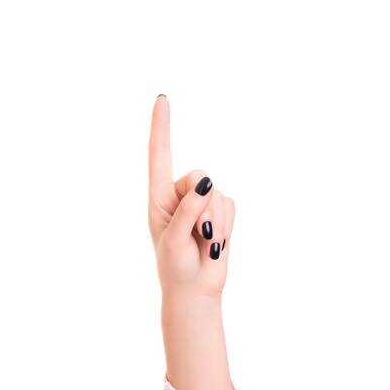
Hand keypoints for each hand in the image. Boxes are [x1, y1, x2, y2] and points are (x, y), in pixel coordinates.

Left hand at [147, 94, 234, 299]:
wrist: (196, 291)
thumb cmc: (175, 267)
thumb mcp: (174, 239)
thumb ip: (187, 209)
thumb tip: (207, 181)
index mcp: (158, 198)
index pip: (159, 156)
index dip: (161, 127)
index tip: (162, 98)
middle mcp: (180, 195)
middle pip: (199, 174)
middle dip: (202, 203)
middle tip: (197, 233)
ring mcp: (202, 202)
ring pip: (218, 193)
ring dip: (215, 221)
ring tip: (205, 243)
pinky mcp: (221, 212)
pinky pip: (231, 205)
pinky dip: (226, 225)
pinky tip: (216, 242)